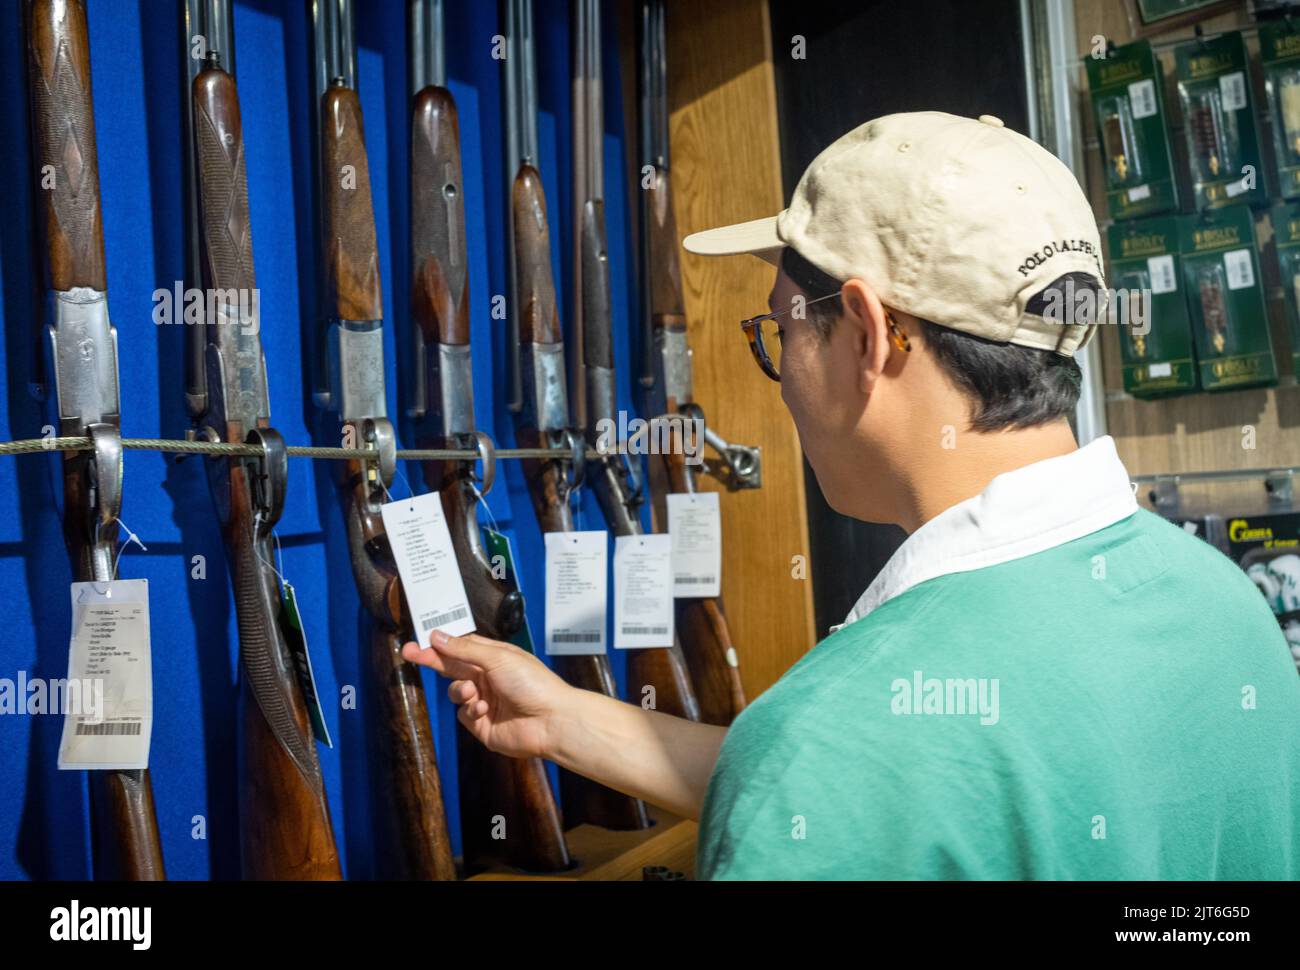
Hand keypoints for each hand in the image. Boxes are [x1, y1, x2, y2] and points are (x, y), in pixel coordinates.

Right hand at [401, 629, 572, 759]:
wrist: (551, 720)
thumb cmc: (533, 683)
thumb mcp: (498, 658)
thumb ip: (465, 649)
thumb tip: (438, 636)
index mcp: (494, 658)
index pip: (460, 648)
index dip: (439, 644)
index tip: (418, 641)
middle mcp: (488, 678)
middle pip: (453, 667)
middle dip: (432, 661)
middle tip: (409, 653)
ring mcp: (485, 701)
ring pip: (455, 692)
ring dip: (460, 691)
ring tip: (472, 693)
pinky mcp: (482, 725)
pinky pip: (463, 714)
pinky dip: (470, 711)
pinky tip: (484, 710)